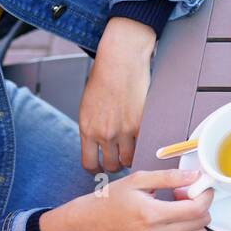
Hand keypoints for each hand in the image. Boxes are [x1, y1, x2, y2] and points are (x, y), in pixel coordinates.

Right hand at [38, 168, 212, 230]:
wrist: (89, 222)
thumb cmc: (111, 199)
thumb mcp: (138, 179)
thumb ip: (170, 177)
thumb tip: (195, 176)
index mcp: (151, 215)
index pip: (196, 210)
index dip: (205, 196)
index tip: (202, 187)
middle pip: (201, 224)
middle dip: (201, 206)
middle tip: (185, 195)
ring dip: (195, 221)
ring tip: (177, 207)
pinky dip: (185, 230)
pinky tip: (169, 218)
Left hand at [79, 17, 156, 173]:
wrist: (120, 61)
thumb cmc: (103, 79)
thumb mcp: (88, 108)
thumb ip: (92, 129)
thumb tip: (99, 144)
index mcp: (87, 129)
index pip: (89, 164)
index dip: (96, 169)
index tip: (101, 166)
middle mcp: (105, 133)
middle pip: (111, 165)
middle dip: (115, 164)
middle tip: (119, 158)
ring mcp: (124, 131)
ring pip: (130, 159)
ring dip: (131, 156)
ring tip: (132, 149)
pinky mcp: (142, 124)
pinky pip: (143, 145)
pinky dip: (143, 144)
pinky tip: (141, 137)